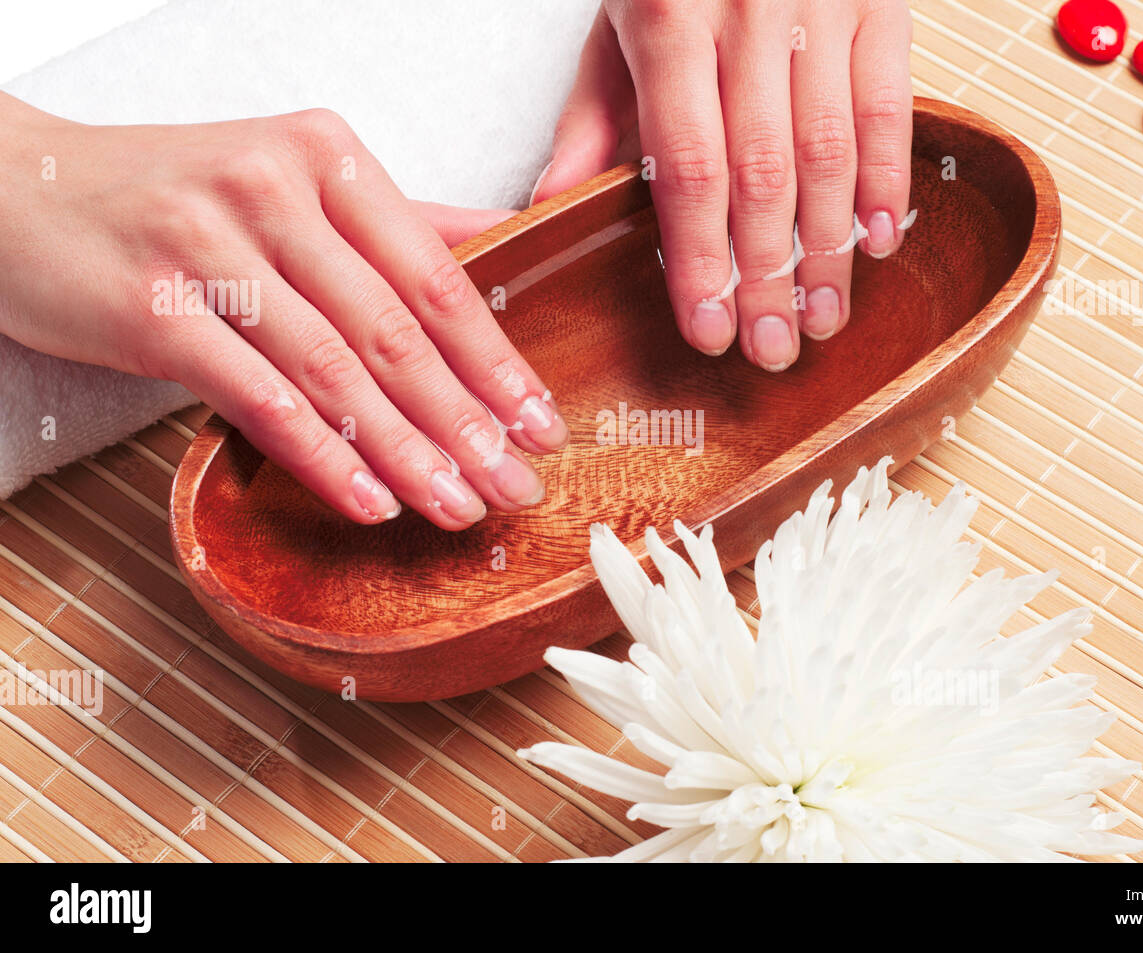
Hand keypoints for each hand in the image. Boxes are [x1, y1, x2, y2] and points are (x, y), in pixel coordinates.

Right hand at [0, 94, 567, 527]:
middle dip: (467, 421)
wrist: (18, 189)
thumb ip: (394, 218)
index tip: (542, 422)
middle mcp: (273, 190)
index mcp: (326, 158)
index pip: (435, 275)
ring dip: (406, 451)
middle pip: (394, 330)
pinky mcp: (151, 308)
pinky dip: (321, 455)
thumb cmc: (169, 194)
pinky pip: (257, 397)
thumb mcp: (289, 180)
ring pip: (333, 369)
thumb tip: (500, 241)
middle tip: (518, 485)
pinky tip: (370, 501)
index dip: (496, 359)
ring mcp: (208, 245)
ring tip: (458, 508)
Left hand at [531, 0, 912, 370]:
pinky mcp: (879, 0)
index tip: (707, 328)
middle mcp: (747, 9)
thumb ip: (595, 111)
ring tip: (824, 317)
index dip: (700, 258)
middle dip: (768, 274)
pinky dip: (887, 179)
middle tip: (773, 348)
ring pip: (830, 150)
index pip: (688, 165)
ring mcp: (821, 3)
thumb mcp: (617, 16)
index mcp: (667, 16)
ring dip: (829, 248)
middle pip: (763, 173)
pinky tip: (877, 241)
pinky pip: (888, 104)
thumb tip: (555, 206)